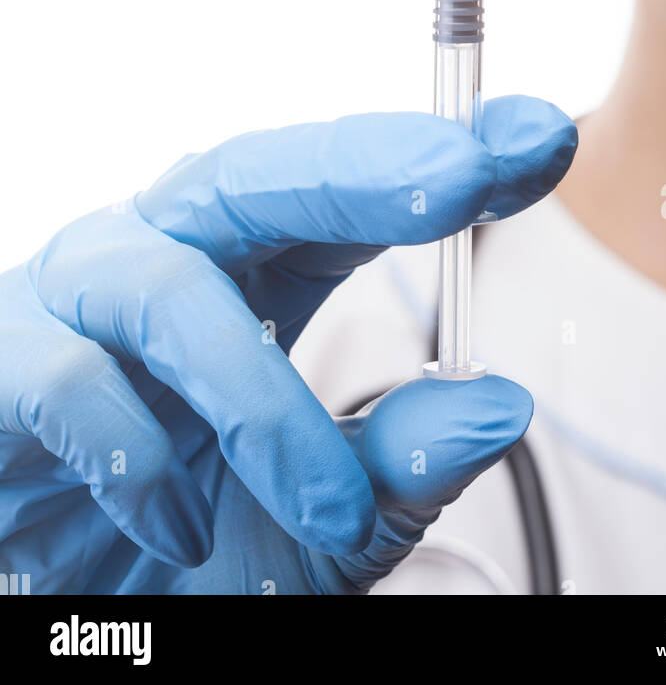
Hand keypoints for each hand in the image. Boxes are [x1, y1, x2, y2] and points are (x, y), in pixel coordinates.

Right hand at [0, 95, 575, 593]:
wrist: (67, 605)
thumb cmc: (195, 538)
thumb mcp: (323, 519)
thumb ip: (400, 462)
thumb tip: (495, 405)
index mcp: (257, 266)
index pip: (354, 190)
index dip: (442, 156)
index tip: (538, 135)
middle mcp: (171, 252)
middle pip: (260, 175)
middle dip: (365, 168)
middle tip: (462, 172)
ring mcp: (83, 297)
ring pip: (172, 285)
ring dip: (260, 400)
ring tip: (324, 505)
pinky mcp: (8, 361)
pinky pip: (70, 379)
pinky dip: (139, 455)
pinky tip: (181, 522)